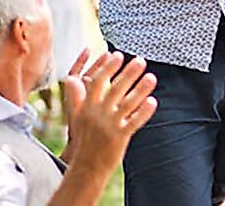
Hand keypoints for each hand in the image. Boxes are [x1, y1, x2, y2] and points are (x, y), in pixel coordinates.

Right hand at [61, 51, 157, 176]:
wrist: (86, 168)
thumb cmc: (83, 139)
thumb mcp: (75, 118)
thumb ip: (76, 97)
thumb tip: (71, 78)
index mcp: (86, 108)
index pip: (96, 82)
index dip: (107, 68)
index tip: (117, 55)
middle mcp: (97, 115)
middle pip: (115, 89)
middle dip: (129, 73)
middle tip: (141, 60)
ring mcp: (109, 126)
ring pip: (128, 104)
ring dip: (141, 89)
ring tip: (152, 77)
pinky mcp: (120, 137)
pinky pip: (134, 121)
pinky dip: (144, 111)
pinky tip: (153, 101)